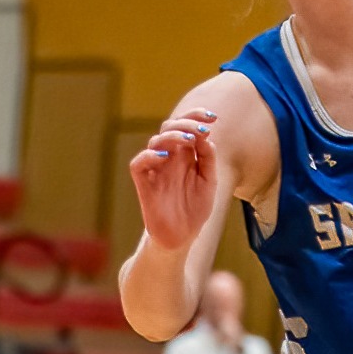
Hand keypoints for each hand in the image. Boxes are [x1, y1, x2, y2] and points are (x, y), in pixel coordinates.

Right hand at [129, 108, 219, 251]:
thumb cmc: (194, 209)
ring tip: (189, 140)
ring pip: (155, 141)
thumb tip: (205, 136)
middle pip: (168, 128)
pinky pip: (139, 163)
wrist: (181, 237)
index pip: (184, 127)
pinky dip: (149, 156)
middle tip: (202, 129)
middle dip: (185, 123)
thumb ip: (207, 159)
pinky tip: (165, 158)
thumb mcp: (209, 182)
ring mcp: (155, 169)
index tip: (213, 117)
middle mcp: (168, 158)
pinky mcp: (143, 182)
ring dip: (172, 136)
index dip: (195, 116)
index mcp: (184, 155)